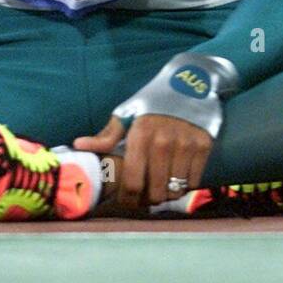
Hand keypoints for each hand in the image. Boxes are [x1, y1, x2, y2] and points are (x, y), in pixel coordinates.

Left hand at [75, 113, 211, 208]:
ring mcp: (186, 144)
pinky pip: (194, 182)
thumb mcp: (128, 112)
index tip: (128, 201)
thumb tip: (78, 146)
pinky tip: (179, 178)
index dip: (129, 199)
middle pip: (156, 192)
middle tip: (146, 197)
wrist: (191, 81)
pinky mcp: (204, 146)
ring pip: (176, 190)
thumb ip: (106, 135)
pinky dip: (185, 186)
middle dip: (149, 200)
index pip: (133, 183)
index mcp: (140, 134)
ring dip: (168, 195)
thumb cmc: (154, 100)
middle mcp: (164, 141)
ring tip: (162, 189)